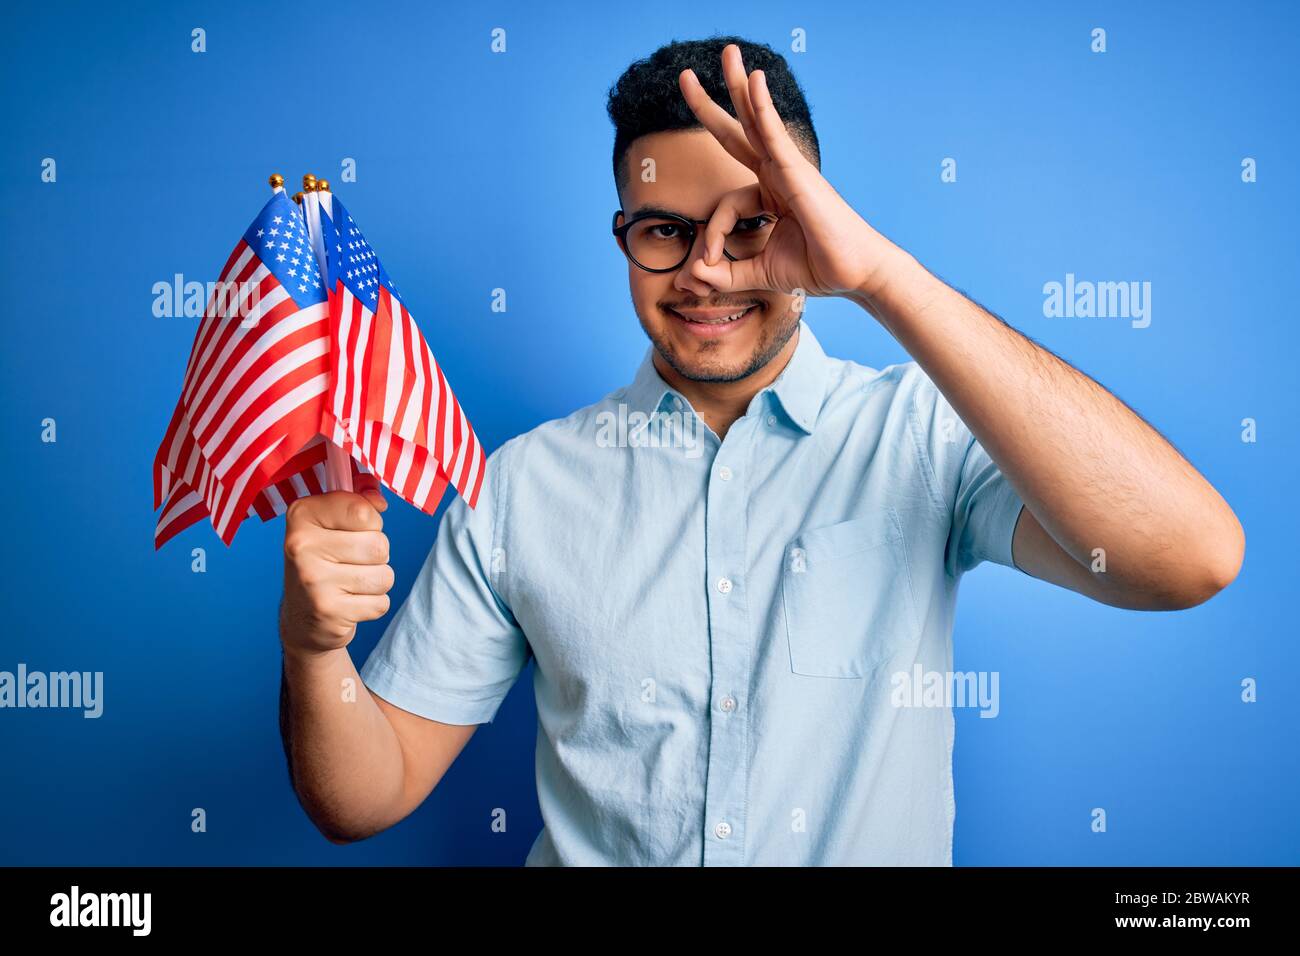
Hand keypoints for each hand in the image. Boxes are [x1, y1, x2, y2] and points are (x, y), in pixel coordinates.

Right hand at [280, 478, 393, 655]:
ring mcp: (313, 580)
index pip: (364, 511)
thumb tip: (379, 498)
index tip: (353, 531)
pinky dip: (373, 605)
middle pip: (379, 545)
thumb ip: (358, 501)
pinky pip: (381, 603)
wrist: (301, 617)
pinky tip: (349, 603)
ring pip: (385, 575)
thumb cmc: (324, 561)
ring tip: (351, 583)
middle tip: (351, 563)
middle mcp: (301, 545)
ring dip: (377, 581)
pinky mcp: (328, 611)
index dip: (372, 522)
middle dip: (377, 555)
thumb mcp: (331, 523)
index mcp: (302, 514)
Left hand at [678, 43, 899, 299]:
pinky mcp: (798, 171)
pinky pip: (774, 133)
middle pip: (737, 132)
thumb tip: (691, 278)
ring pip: (755, 120)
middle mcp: (777, 174)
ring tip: (726, 53)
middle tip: (685, 76)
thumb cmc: (816, 266)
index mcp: (769, 194)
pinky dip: (763, 106)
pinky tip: (755, 78)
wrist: (852, 274)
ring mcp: (788, 168)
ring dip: (738, 86)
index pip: (725, 207)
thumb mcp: (758, 273)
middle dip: (710, 105)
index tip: (708, 265)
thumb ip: (724, 275)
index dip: (711, 236)